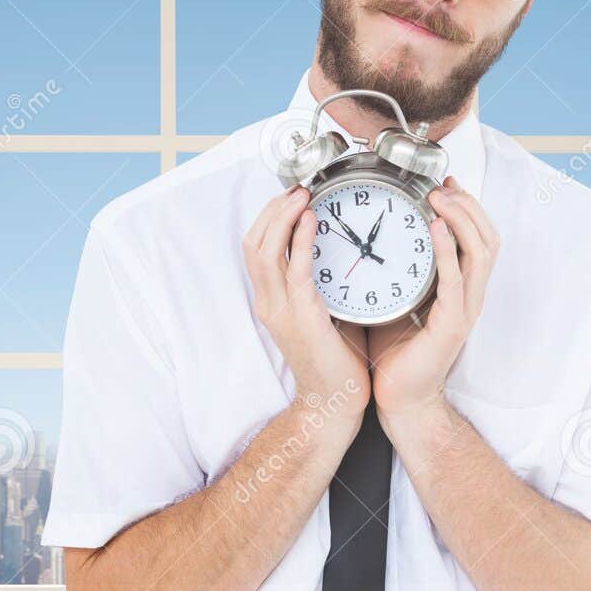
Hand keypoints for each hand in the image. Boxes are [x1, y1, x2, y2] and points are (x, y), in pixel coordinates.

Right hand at [243, 186, 370, 415]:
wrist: (335, 401)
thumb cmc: (335, 360)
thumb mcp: (321, 313)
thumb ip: (319, 284)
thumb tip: (337, 251)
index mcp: (270, 301)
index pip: (255, 249)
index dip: (268, 218)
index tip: (290, 197)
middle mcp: (268, 303)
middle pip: (253, 243)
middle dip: (272, 210)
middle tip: (296, 189)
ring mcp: (280, 311)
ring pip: (265, 252)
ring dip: (283, 218)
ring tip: (302, 196)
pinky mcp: (301, 317)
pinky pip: (295, 270)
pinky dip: (301, 241)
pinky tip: (312, 221)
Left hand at [366, 177, 499, 434]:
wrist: (398, 398)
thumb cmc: (394, 353)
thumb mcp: (393, 299)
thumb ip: (395, 271)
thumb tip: (370, 240)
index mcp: (457, 289)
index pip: (475, 238)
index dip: (466, 208)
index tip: (443, 184)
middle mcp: (468, 296)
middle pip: (487, 238)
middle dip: (468, 205)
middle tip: (443, 185)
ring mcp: (464, 309)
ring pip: (481, 252)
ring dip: (462, 220)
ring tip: (441, 199)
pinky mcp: (452, 324)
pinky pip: (457, 280)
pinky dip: (448, 250)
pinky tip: (436, 230)